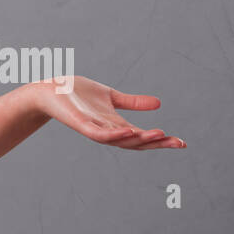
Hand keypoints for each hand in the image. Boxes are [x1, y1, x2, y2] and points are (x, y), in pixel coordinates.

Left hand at [33, 76, 185, 149]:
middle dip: (158, 143)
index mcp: (117, 125)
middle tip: (178, 142)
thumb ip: (132, 102)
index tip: (183, 142)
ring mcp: (95, 130)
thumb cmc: (78, 94)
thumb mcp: (112, 97)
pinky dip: (115, 135)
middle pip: (137, 143)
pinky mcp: (82, 125)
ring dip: (141, 139)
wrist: (50, 90)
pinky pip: (100, 134)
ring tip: (161, 134)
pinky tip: (129, 131)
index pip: (143, 137)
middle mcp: (108, 131)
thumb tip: (159, 103)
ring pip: (121, 140)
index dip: (162, 140)